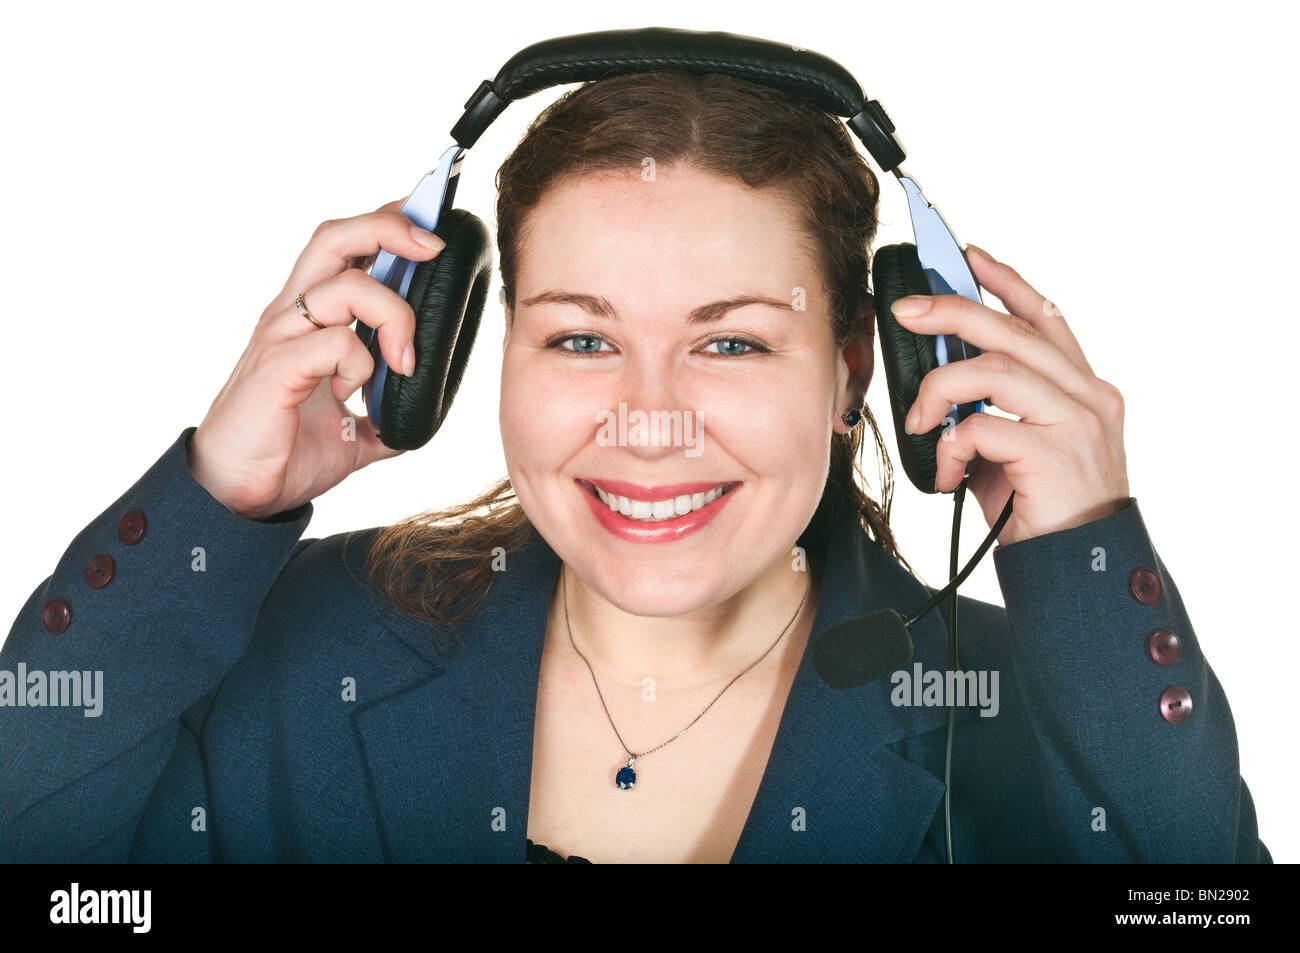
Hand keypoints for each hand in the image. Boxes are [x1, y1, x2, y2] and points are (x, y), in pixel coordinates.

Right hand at [188, 198, 445, 520]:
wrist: (237, 495)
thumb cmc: (286, 451)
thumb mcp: (355, 432)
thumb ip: (388, 414)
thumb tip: (425, 415)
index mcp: (309, 318)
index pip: (344, 248)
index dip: (385, 224)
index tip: (427, 227)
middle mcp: (291, 315)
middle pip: (335, 237)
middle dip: (389, 229)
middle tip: (432, 249)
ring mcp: (281, 338)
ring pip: (342, 285)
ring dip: (391, 315)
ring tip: (404, 362)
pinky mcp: (276, 368)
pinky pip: (334, 342)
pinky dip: (361, 363)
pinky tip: (356, 393)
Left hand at [890, 244, 1129, 546]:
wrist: (1077, 571)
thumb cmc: (1040, 511)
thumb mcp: (1012, 448)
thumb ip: (990, 409)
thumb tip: (936, 383)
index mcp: (1083, 388)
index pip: (1045, 316)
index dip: (1006, 282)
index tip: (968, 257)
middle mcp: (1088, 396)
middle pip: (1012, 331)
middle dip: (952, 311)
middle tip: (906, 310)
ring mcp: (1076, 421)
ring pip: (994, 370)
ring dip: (940, 389)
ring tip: (920, 422)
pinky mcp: (1055, 452)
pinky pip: (982, 426)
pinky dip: (952, 447)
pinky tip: (947, 474)